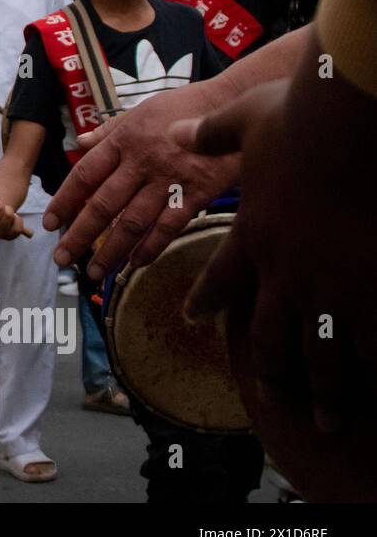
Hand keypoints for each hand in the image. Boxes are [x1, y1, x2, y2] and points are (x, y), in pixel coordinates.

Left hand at [42, 83, 240, 278]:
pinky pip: (168, 228)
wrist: (235, 103)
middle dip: (79, 235)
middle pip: (103, 205)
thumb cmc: (185, 106)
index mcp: (124, 140)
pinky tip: (134, 264)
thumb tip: (79, 143)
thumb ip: (109, 131)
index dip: (65, 201)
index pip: (84, 175)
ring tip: (95, 272)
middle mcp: (141, 162)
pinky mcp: (197, 193)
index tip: (50, 223)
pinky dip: (150, 249)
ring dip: (110, 251)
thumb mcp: (140, 110)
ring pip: (132, 223)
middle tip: (62, 258)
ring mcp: (169, 179)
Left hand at [173, 44, 376, 499]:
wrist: (352, 124)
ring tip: (323, 419)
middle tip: (271, 396)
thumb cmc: (302, 117)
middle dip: (269, 369)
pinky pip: (366, 340)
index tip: (193, 315)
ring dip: (320, 389)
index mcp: (252, 232)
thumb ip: (211, 134)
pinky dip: (366, 365)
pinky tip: (366, 387)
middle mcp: (284, 267)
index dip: (206, 299)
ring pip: (318, 351)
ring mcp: (329, 281)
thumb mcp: (245, 120)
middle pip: (267, 333)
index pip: (220, 276)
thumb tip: (180, 131)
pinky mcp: (370, 284)